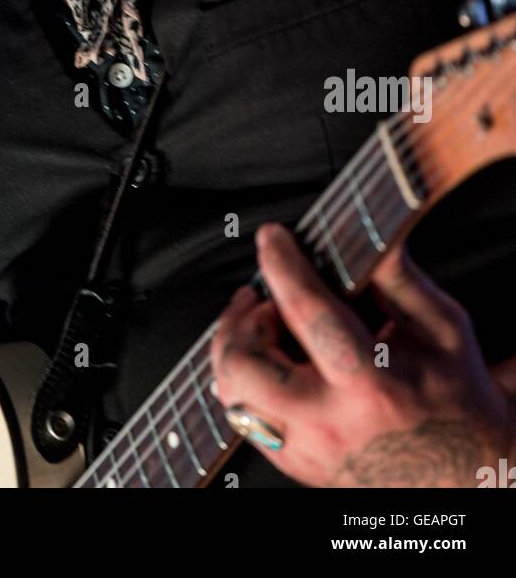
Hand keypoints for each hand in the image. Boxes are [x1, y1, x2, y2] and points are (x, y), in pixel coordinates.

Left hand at [210, 224, 515, 486]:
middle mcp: (331, 425)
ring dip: (237, 352)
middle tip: (261, 300)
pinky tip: (273, 362)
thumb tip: (372, 234)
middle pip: (245, 366)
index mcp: (372, 386)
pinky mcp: (299, 468)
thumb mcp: (442, 330)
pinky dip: (248, 383)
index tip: (271, 238)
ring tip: (263, 328)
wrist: (470, 471)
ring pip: (234, 397)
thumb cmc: (456, 398)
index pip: (307, 312)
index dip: (282, 265)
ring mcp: (310, 453)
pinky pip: (248, 419)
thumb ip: (400, 279)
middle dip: (241, 321)